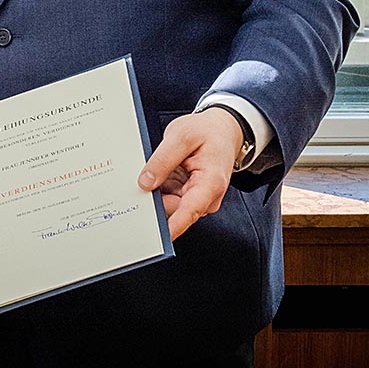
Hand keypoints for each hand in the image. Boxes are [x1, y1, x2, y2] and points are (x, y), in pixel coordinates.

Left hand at [137, 108, 243, 239]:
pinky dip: (161, 187)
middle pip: (175, 209)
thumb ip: (163, 160)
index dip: (172, 226)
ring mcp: (198, 197)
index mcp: (211, 183)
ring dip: (158, 191)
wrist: (222, 130)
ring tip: (159, 168)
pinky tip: (162, 172)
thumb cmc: (207, 131)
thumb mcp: (181, 136)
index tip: (157, 237)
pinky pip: (169, 197)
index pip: (189, 211)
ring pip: (170, 204)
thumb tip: (145, 183)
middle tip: (145, 179)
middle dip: (157, 199)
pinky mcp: (189, 195)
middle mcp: (207, 196)